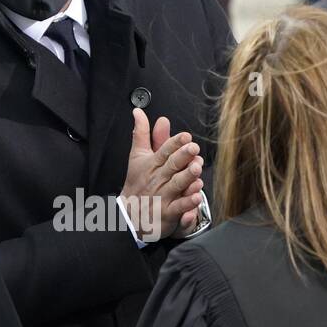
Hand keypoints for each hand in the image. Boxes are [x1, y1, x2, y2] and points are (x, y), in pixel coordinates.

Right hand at [120, 111, 203, 241]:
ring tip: (196, 168)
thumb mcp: (137, 156)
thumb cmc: (137, 183)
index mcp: (152, 164)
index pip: (164, 150)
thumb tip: (138, 112)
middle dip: (182, 156)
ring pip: (176, 185)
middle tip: (193, 148)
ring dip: (186, 177)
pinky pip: (178, 207)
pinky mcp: (167, 212)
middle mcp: (158, 178)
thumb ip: (142, 134)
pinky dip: (187, 204)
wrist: (130, 214)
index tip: (185, 136)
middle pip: (171, 165)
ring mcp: (163, 195)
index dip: (174, 143)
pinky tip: (196, 197)